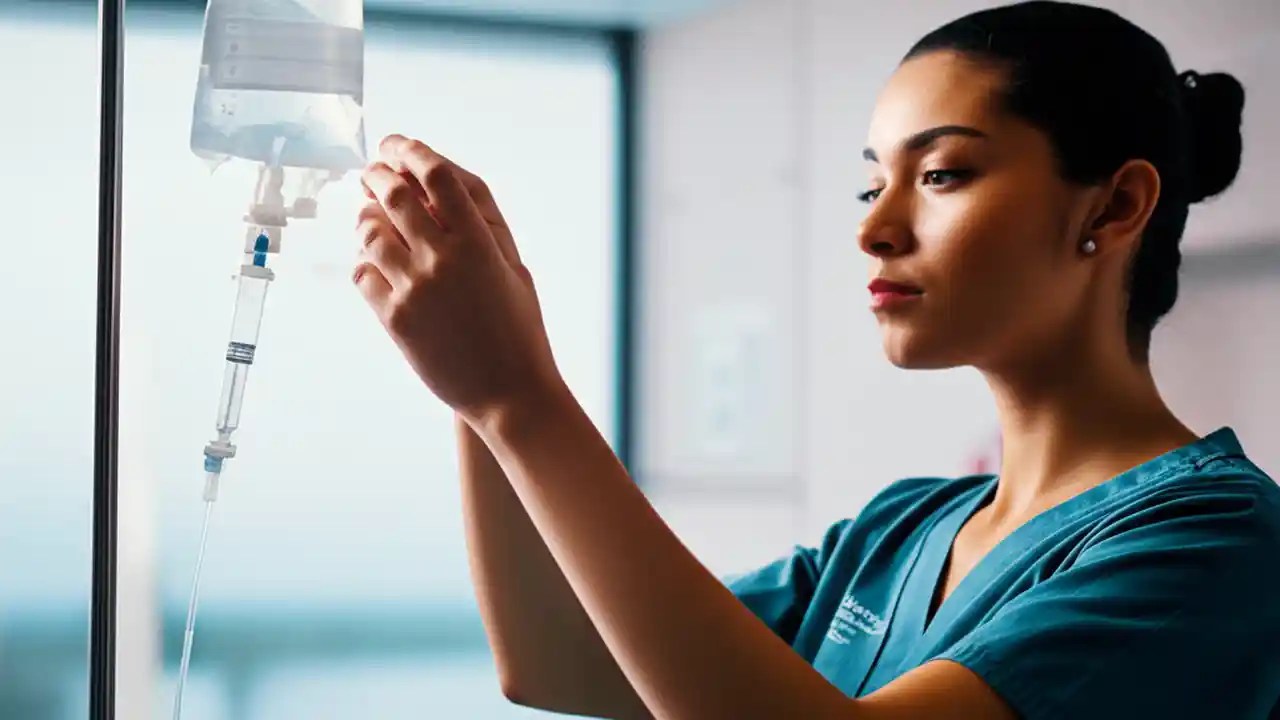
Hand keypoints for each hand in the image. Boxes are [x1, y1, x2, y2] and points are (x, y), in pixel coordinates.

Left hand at [354, 134, 565, 425]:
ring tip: (370, 214)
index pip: (437, 176)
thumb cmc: (519, 330)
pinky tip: (374, 260)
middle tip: (372, 171)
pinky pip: (363, 274)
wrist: (509, 394)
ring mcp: (414, 289)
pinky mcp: (394, 318)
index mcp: (480, 243)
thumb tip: (446, 183)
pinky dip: (364, 260)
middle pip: (395, 195)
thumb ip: (484, 226)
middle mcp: (444, 260)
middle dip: (378, 174)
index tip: (397, 145)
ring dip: (366, 216)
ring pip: (369, 231)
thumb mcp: (514, 269)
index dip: (411, 151)